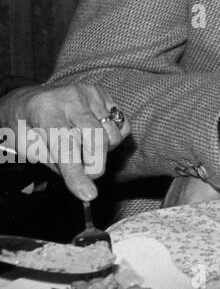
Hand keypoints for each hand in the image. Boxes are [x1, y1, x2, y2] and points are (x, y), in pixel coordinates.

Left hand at [0, 84, 130, 201]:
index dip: (77, 173)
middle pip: (97, 139)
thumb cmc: (25, 126)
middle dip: (96, 166)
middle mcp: (70, 99)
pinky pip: (123, 125)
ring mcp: (90, 94)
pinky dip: (114, 138)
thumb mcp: (26, 147)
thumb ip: (53, 163)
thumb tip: (80, 180)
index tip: (88, 194)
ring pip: (113, 135)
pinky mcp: (104, 94)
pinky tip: (96, 136)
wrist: (28, 99)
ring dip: (103, 152)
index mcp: (45, 112)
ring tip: (85, 148)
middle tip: (87, 175)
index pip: (65, 147)